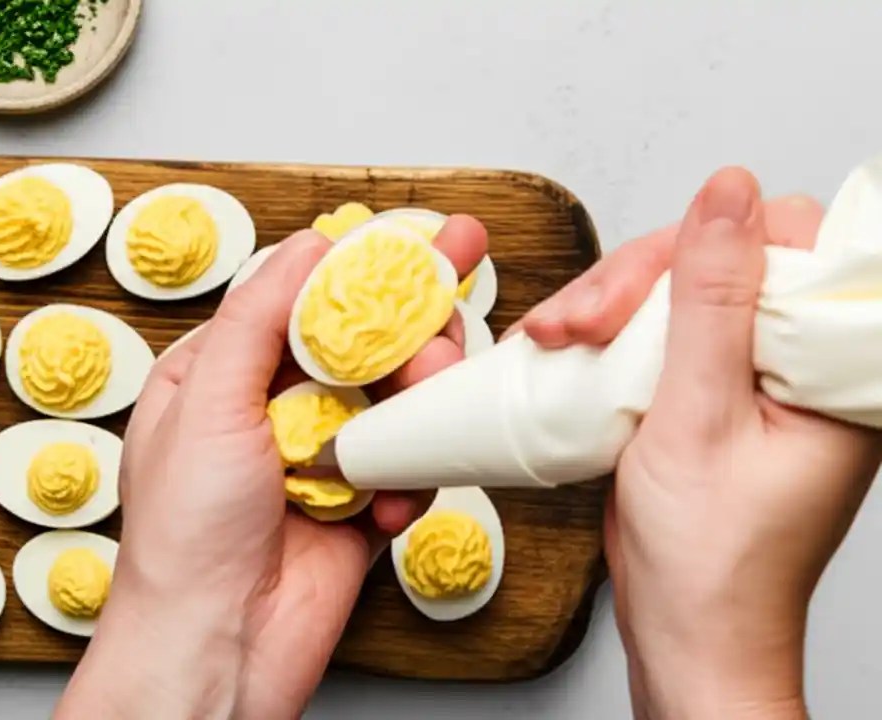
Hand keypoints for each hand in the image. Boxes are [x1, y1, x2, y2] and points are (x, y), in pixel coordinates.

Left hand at [56, 218, 488, 718]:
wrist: (214, 648)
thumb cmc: (183, 538)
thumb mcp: (206, 404)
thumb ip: (259, 319)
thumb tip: (308, 247)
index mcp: (220, 374)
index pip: (301, 299)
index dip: (364, 266)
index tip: (427, 236)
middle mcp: (271, 410)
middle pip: (360, 344)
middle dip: (410, 324)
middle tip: (454, 297)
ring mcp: (319, 459)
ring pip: (394, 401)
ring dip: (419, 393)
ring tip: (428, 388)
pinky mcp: (358, 508)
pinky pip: (408, 470)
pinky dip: (412, 477)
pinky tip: (387, 501)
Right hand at [513, 170, 881, 718]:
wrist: (687, 631)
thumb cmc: (711, 558)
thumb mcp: (700, 417)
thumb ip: (712, 300)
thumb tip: (728, 193)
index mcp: (841, 369)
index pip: (792, 247)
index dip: (705, 253)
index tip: (635, 295)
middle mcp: (808, 364)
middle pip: (729, 260)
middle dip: (641, 283)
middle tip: (583, 324)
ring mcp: (760, 377)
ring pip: (687, 289)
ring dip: (614, 306)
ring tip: (562, 339)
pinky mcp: (717, 391)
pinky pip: (667, 329)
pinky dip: (614, 334)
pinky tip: (574, 348)